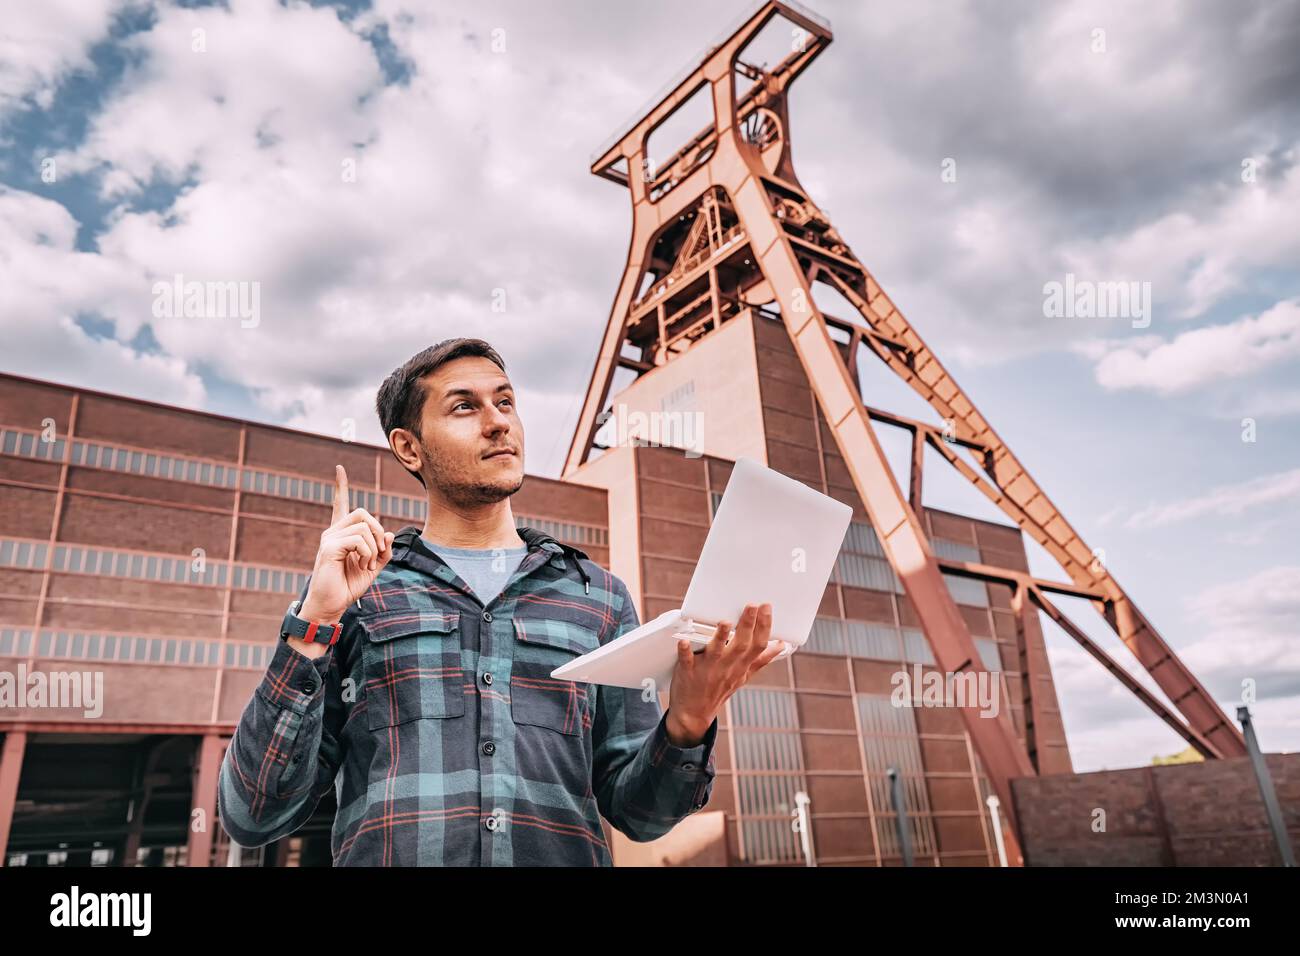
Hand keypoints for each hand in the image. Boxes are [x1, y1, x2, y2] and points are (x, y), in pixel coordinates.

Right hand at [299, 465, 395, 624]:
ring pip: (364, 527)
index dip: (341, 487)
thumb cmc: (347, 588)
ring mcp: (329, 538)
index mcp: (341, 534)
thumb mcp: (373, 568)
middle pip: (363, 513)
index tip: (339, 468)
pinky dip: (368, 554)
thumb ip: (383, 551)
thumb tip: (388, 532)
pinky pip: (359, 540)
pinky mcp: (329, 547)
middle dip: (378, 532)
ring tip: (367, 566)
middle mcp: (333, 532)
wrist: (330, 607)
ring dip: (374, 548)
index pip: (340, 505)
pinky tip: (362, 566)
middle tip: (378, 554)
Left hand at [665, 603, 784, 745]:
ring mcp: (707, 670)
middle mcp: (727, 666)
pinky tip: (683, 641)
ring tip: (725, 622)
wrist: (694, 713)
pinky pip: (686, 661)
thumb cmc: (719, 690)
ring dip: (720, 638)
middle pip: (741, 645)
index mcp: (741, 666)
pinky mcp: (688, 672)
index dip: (764, 626)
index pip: (758, 646)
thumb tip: (781, 646)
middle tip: (752, 605)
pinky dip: (685, 651)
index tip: (767, 607)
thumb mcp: (743, 676)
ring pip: (716, 652)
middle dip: (747, 625)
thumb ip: (761, 659)